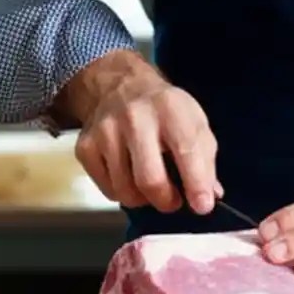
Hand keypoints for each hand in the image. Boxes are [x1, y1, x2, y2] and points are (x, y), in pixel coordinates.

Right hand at [57, 49, 219, 212]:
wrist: (121, 87)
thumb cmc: (165, 111)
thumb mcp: (195, 123)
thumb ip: (205, 160)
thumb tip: (208, 197)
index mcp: (170, 108)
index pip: (186, 151)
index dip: (197, 184)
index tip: (203, 206)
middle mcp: (135, 117)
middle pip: (149, 179)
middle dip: (167, 201)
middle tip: (174, 201)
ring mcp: (105, 131)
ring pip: (126, 190)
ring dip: (144, 199)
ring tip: (151, 186)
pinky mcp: (85, 146)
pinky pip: (107, 189)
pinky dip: (122, 193)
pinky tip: (130, 177)